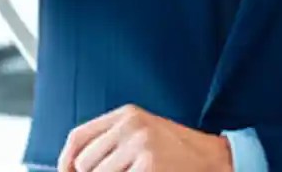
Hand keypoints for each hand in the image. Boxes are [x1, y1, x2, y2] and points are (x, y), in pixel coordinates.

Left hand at [58, 105, 232, 171]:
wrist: (215, 159)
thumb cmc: (176, 151)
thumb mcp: (141, 134)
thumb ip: (111, 142)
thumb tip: (75, 166)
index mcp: (125, 115)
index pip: (78, 136)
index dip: (66, 160)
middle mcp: (130, 125)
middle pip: (85, 161)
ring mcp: (140, 144)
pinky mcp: (149, 164)